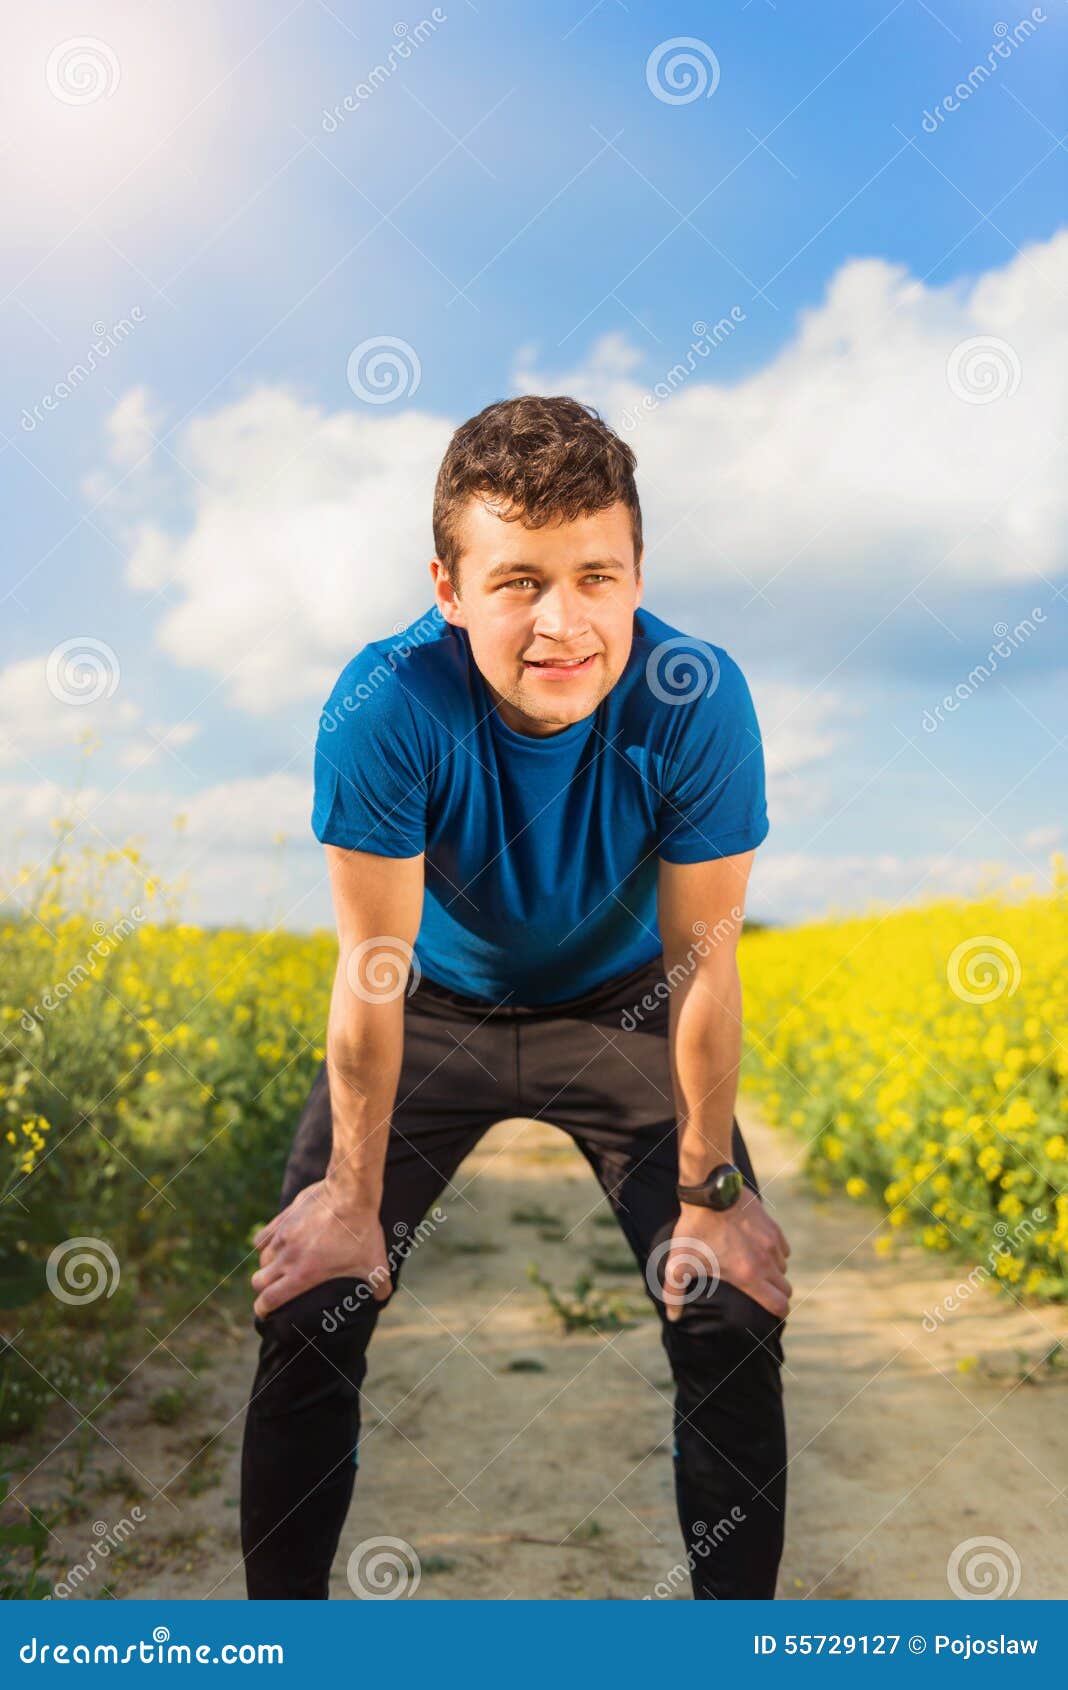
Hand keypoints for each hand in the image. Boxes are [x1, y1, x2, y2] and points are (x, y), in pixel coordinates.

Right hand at [250, 1179, 391, 1317]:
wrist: (350, 1194)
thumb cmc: (361, 1231)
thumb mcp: (375, 1263)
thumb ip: (378, 1286)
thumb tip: (382, 1297)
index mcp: (303, 1275)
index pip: (269, 1299)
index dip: (263, 1309)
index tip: (264, 1312)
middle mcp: (287, 1257)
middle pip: (259, 1280)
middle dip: (263, 1288)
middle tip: (273, 1290)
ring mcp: (282, 1236)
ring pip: (262, 1258)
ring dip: (268, 1266)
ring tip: (278, 1268)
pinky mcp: (284, 1217)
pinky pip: (264, 1235)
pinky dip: (266, 1243)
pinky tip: (276, 1243)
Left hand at [662, 1187, 791, 1321]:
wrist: (710, 1192)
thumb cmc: (694, 1229)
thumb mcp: (679, 1263)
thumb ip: (675, 1293)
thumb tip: (673, 1317)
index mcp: (749, 1275)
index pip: (779, 1304)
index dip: (778, 1313)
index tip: (771, 1315)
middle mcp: (766, 1261)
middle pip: (785, 1289)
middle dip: (776, 1295)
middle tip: (761, 1294)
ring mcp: (772, 1242)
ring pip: (783, 1268)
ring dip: (774, 1273)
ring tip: (756, 1271)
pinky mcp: (772, 1226)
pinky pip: (783, 1248)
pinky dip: (776, 1254)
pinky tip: (759, 1250)